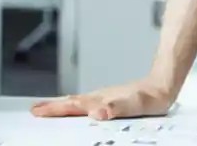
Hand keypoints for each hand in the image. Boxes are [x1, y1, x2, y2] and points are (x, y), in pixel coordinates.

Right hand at [30, 76, 174, 120]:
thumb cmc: (151, 97)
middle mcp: (99, 98)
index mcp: (100, 100)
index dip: (53, 109)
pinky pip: (86, 103)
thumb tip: (97, 113)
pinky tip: (76, 109)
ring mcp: (103, 98)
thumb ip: (116, 108)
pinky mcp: (109, 100)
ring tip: (46, 108)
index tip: (36, 112)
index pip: (72, 105)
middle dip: (51, 107)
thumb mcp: (135, 105)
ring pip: (76, 101)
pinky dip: (74, 106)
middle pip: (69, 102)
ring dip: (60, 105)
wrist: (162, 85)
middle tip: (33, 110)